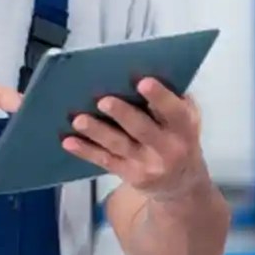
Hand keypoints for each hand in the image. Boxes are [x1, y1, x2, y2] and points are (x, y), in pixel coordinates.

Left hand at [63, 78, 207, 201]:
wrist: (181, 183)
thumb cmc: (177, 137)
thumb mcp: (185, 120)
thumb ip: (171, 101)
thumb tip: (142, 72)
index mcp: (184, 128)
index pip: (174, 112)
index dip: (160, 97)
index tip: (143, 82)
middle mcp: (168, 149)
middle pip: (142, 130)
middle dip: (123, 114)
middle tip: (103, 101)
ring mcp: (147, 164)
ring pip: (118, 146)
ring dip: (97, 132)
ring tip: (79, 120)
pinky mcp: (130, 174)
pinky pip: (105, 160)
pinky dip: (86, 151)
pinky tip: (69, 141)